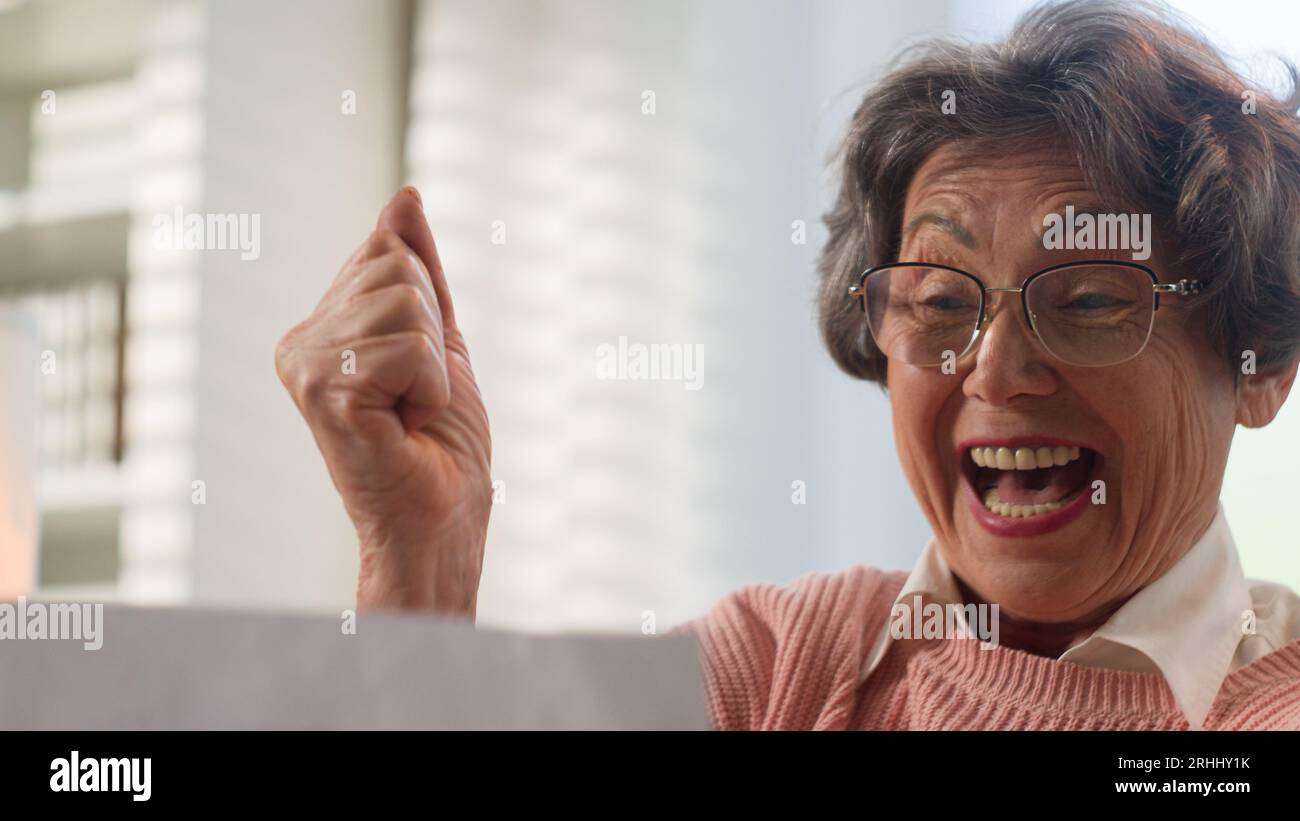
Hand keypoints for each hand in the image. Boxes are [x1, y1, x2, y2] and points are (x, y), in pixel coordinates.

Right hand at [275, 187, 491, 616]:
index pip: (387, 251)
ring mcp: (304, 366)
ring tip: (410, 413)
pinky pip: (412, 347)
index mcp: (319, 328)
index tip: (415, 371)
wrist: (442, 518)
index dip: (428, 307)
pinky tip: (406, 427)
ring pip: (407, 304)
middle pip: (396, 268)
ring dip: (434, 368)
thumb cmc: (442, 444)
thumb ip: (419, 270)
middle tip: (415, 398)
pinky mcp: (323, 391)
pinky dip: (432, 390)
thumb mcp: (439, 339)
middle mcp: (299, 342)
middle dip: (433, 335)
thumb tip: (403, 197)